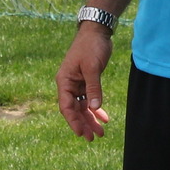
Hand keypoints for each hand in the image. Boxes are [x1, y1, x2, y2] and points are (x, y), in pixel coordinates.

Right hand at [55, 23, 112, 139]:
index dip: (73, 121)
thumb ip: (93, 87)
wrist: (97, 31)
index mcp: (64, 81)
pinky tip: (104, 118)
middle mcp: (69, 85)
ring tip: (101, 133)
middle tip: (93, 138)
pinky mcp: (87, 82)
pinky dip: (97, 109)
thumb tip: (94, 107)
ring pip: (83, 107)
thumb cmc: (91, 46)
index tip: (81, 133)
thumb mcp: (92, 67)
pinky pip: (90, 100)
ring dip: (91, 119)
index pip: (66, 106)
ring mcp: (77, 84)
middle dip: (84, 124)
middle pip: (74, 110)